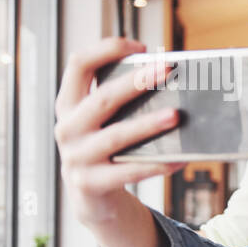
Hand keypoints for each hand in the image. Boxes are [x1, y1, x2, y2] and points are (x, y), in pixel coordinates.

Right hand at [55, 37, 181, 227]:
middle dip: (136, 82)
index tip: (141, 45)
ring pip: (116, 136)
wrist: (93, 200)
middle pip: (102, 98)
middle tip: (167, 70)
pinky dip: (157, 164)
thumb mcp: (105, 123)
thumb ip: (123, 102)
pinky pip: (128, 172)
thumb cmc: (108, 151)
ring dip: (147, 124)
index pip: (79, 65)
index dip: (107, 49)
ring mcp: (76, 157)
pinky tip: (180, 158)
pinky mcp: (90, 183)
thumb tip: (168, 78)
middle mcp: (68, 128)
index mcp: (69, 105)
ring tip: (176, 115)